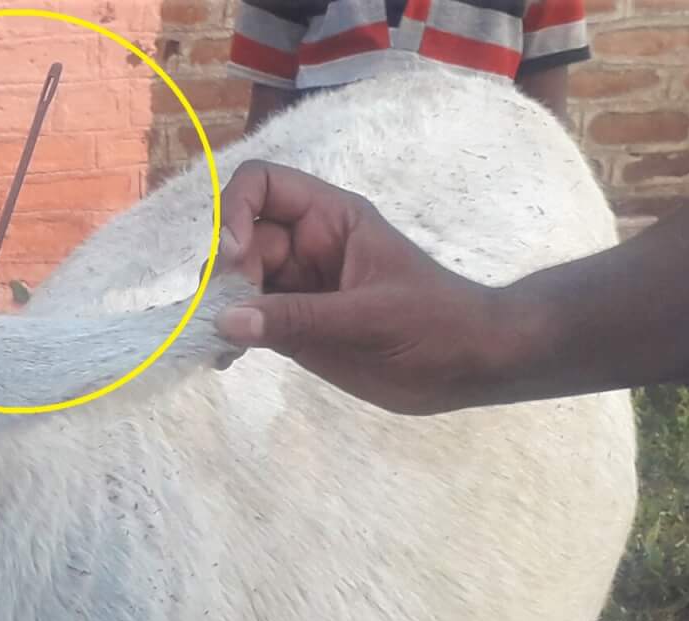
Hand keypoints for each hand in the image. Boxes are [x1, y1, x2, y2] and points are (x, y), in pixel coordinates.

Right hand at [212, 160, 520, 414]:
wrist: (468, 366)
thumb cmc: (435, 324)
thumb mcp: (368, 318)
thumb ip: (297, 319)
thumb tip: (224, 321)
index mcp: (331, 219)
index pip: (263, 186)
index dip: (235, 212)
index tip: (233, 260)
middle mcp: (307, 246)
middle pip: (241, 239)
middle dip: (225, 274)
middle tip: (227, 318)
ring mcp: (299, 287)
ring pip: (238, 283)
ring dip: (219, 308)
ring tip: (220, 345)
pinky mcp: (295, 326)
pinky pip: (249, 321)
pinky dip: (231, 336)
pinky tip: (225, 359)